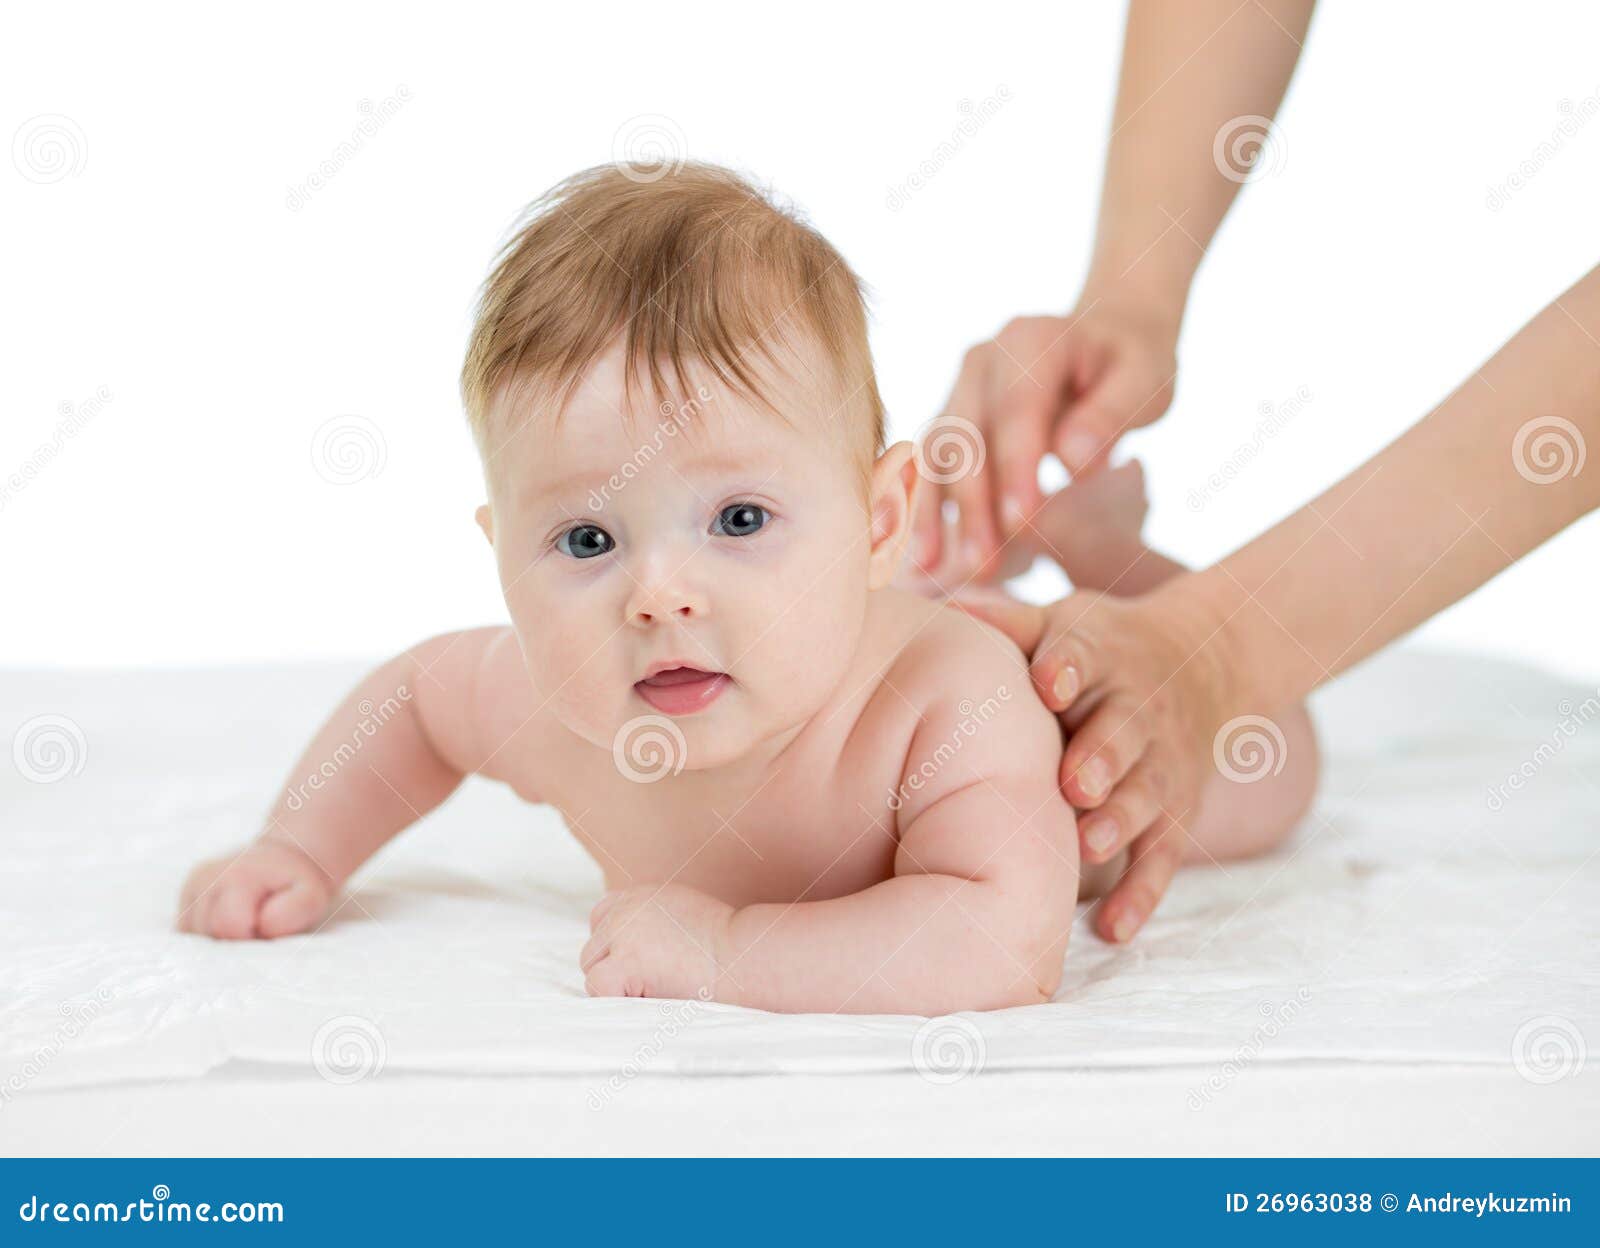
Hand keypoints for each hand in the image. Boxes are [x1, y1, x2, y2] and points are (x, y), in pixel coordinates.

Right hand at [177, 840, 334, 938]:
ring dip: (220, 939)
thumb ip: (295, 911)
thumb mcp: (311, 896)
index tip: (267, 929)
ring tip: (245, 921)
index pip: (229, 926)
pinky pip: (188, 934)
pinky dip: (209, 936)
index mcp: (237, 875)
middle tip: (258, 924)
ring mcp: (192, 887)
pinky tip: (229, 923)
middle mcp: (206, 878)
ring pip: (194, 938)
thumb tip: (264, 925)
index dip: (250, 937)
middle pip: (209, 934)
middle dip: (235, 940)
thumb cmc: (298, 885)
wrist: (284, 859)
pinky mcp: (185, 898)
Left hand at [582, 882, 733, 1000]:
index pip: (602, 917)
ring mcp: (623, 933)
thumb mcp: (685, 917)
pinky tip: (650, 998)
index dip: (613, 946)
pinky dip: (617, 1000)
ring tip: (656, 991)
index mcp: (642, 895)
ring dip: (616, 987)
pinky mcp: (626, 962)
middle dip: (614, 970)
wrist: (746, 957)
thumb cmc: (727, 948)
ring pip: (592, 970)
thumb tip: (630, 954)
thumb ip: (652, 925)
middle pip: (593, 948)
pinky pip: (598, 986)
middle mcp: (627, 908)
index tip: (636, 964)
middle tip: (651, 985)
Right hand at [912, 297, 1178, 582]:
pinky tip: (925, 554)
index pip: (1017, 410)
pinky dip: (923, 510)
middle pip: (966, 436)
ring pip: (936, 455)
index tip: (1021, 523)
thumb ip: (1110, 417)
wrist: (1106, 341)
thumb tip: (1074, 462)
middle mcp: (983, 360)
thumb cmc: (1131, 366)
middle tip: (984, 566)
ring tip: (940, 570)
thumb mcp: (1144, 382)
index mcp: (1032, 339)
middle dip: (972, 505)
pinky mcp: (951, 419)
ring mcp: (960, 388)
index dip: (1014, 468)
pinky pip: (929, 468)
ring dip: (936, 513)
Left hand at [954, 582, 1229, 942]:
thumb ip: (1011, 624)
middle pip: (1124, 734)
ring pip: (1147, 796)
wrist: (1204, 662)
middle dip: (1102, 758)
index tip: (1049, 681)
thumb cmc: (1100, 649)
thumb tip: (948, 602)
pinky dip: (1142, 894)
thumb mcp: (1065, 622)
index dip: (1071, 668)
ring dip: (1121, 822)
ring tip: (1089, 848)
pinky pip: (1164, 856)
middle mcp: (1138, 711)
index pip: (1088, 657)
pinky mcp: (1177, 812)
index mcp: (1102, 659)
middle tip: (1075, 784)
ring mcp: (1162, 766)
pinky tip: (1111, 929)